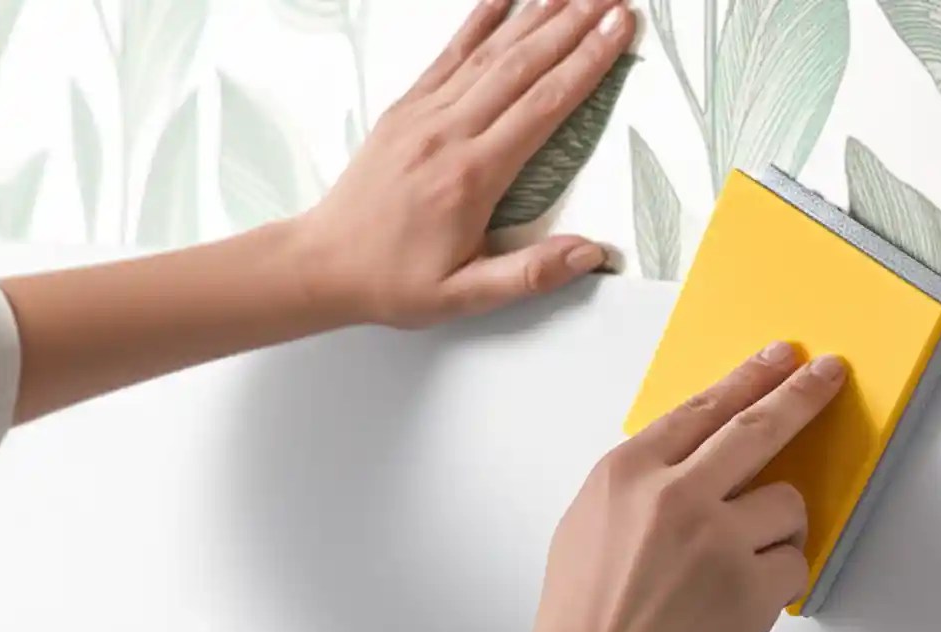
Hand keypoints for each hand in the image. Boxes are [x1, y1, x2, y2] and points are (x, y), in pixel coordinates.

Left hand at [292, 0, 635, 328]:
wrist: (323, 265)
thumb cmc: (394, 281)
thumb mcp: (464, 295)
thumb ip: (529, 274)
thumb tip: (591, 253)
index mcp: (471, 176)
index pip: (542, 107)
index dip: (585, 65)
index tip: (617, 31)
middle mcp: (448, 133)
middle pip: (521, 66)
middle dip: (571, 26)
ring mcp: (423, 115)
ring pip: (489, 53)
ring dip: (536, 16)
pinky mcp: (406, 109)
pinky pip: (449, 55)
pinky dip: (479, 21)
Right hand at [488, 343, 847, 631]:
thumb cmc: (580, 627)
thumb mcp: (587, 529)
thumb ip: (638, 486)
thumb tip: (687, 462)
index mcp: (625, 474)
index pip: (702, 407)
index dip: (747, 377)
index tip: (776, 359)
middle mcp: (672, 494)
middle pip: (757, 426)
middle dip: (800, 394)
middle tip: (824, 374)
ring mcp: (715, 538)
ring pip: (786, 502)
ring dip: (775, 529)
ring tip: (739, 564)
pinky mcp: (750, 586)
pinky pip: (793, 562)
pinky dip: (777, 580)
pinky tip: (741, 600)